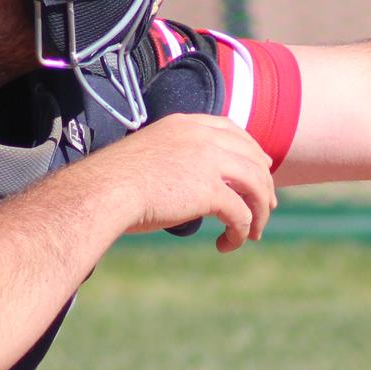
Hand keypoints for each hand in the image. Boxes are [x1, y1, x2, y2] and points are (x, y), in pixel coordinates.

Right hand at [81, 114, 276, 252]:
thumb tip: (189, 186)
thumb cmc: (113, 182)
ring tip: (253, 233)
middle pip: (251, 157)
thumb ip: (174, 160)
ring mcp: (208, 161)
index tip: (263, 167)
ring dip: (259, 212)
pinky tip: (227, 244)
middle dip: (264, 184)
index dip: (252, 150)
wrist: (103, 191)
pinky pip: (241, 213)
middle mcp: (201, 137)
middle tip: (267, 208)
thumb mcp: (149, 156)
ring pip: (255, 184)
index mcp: (185, 124)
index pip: (232, 130)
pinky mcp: (209, 190)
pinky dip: (241, 232)